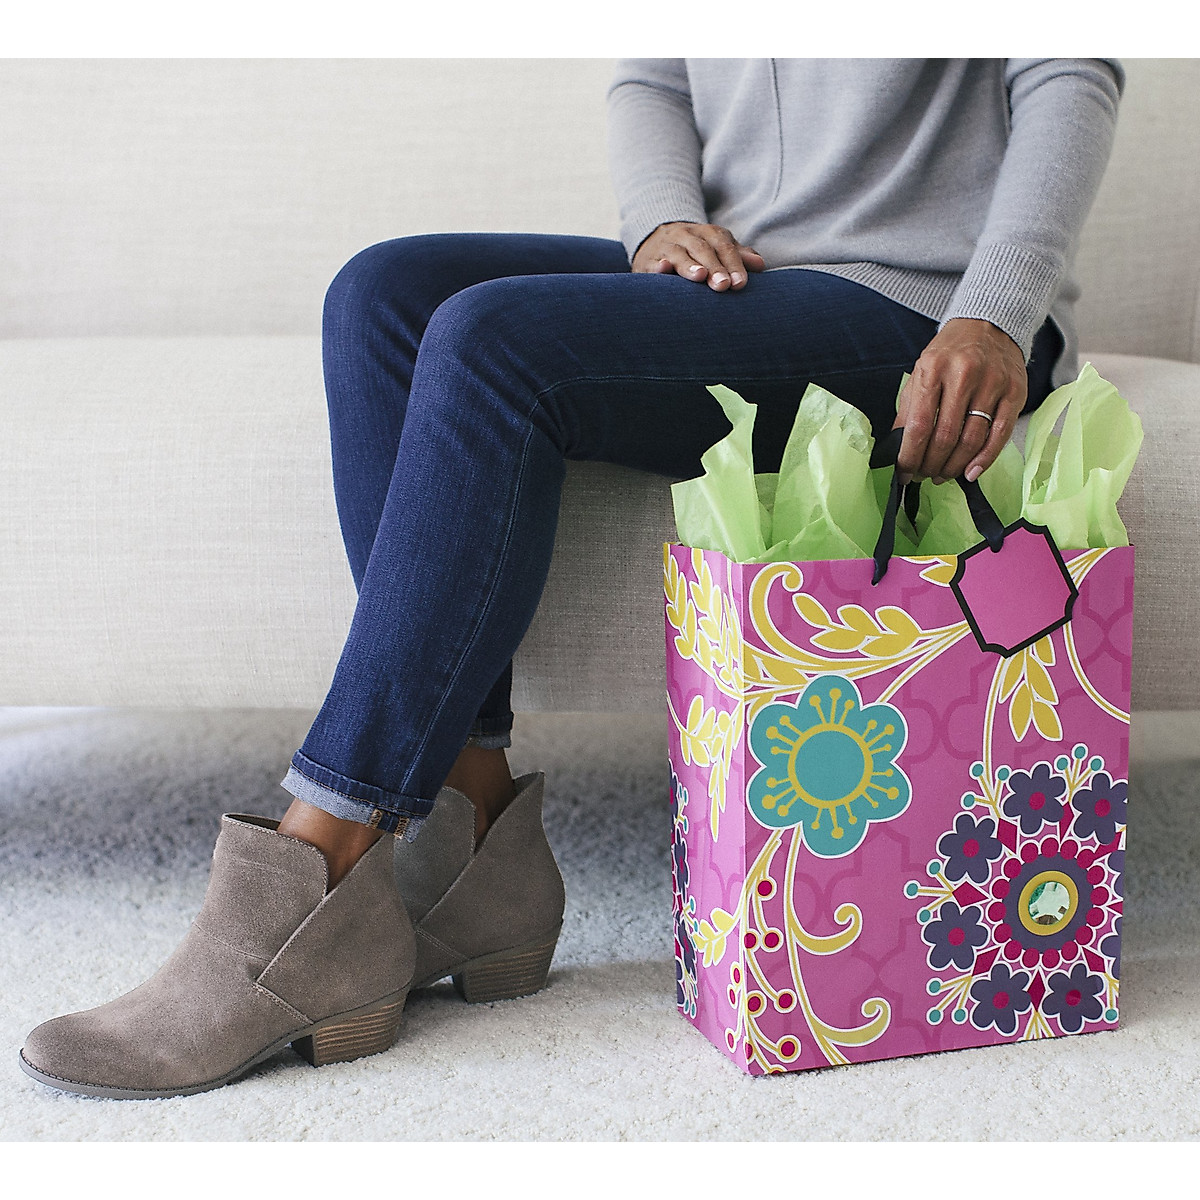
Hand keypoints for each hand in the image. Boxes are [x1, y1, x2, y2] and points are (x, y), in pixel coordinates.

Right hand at [632, 221, 765, 290]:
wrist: (654, 239)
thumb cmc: (694, 250)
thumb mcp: (716, 248)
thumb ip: (737, 256)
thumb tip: (760, 264)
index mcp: (707, 233)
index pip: (723, 245)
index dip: (733, 263)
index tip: (740, 283)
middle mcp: (687, 236)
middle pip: (702, 249)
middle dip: (714, 267)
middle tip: (723, 285)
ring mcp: (666, 246)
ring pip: (678, 253)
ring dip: (688, 265)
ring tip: (699, 276)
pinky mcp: (648, 259)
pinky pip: (653, 261)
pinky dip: (657, 265)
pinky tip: (662, 270)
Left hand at [894, 318, 1027, 484]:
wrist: (988, 325)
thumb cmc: (950, 354)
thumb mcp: (921, 374)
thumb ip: (908, 411)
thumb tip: (897, 451)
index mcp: (933, 369)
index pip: (918, 425)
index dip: (909, 456)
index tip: (904, 474)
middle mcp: (964, 374)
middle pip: (945, 436)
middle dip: (931, 464)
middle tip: (924, 476)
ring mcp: (993, 383)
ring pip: (972, 439)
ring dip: (954, 466)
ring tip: (942, 475)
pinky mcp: (1016, 392)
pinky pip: (1000, 435)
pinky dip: (984, 459)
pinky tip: (970, 472)